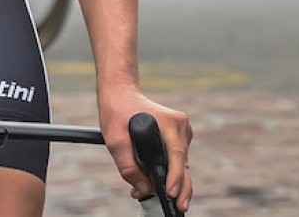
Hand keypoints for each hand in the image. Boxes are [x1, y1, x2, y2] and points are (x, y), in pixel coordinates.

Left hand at [98, 83, 193, 211]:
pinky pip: (178, 158)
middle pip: (183, 163)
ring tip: (166, 198)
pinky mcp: (180, 136)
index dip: (175, 177)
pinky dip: (171, 171)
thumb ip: (128, 167)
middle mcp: (180, 126)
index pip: (176, 154)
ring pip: (181, 163)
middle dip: (181, 188)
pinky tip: (164, 184)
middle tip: (179, 207)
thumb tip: (144, 190)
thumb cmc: (116, 112)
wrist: (120, 93)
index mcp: (168, 122)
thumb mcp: (115, 140)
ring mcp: (182, 131)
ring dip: (174, 181)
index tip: (171, 193)